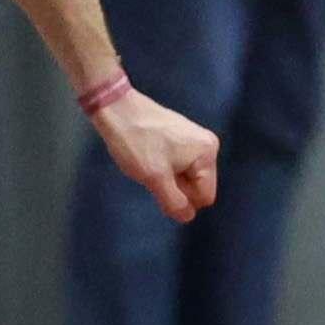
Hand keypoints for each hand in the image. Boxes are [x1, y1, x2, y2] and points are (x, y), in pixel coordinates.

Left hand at [84, 84, 218, 225]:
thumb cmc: (136, 143)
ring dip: (168, 177)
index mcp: (207, 153)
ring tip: (150, 163)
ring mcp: (194, 138)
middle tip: (153, 173)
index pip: (205, 196)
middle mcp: (208, 145)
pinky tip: (149, 156)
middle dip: (176, 187)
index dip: (183, 200)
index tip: (160, 186)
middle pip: (197, 186)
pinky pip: (179, 163)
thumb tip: (188, 217)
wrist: (116, 108)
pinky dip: (165, 166)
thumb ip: (174, 202)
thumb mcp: (155, 178)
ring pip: (186, 176)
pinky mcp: (181, 135)